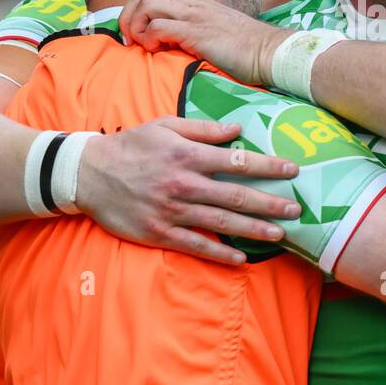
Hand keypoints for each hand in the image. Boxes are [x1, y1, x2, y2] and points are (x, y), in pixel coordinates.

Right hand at [75, 115, 301, 264]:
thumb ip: (203, 129)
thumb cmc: (132, 145)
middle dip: (270, 203)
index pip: (238, 162)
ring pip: (221, 223)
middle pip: (236, 196)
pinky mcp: (159, 233)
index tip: (293, 170)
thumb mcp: (166, 125)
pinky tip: (241, 258)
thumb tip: (238, 130)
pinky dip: (219, 254)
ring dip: (253, 230)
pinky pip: (195, 245)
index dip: (269, 167)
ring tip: (279, 234)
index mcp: (188, 155)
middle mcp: (184, 184)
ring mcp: (172, 211)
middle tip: (296, 209)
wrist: (89, 174)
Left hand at [118, 0, 290, 84]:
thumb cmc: (245, 46)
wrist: (269, 51)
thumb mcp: (216, 28)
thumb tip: (172, 37)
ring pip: (148, 4)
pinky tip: (158, 50)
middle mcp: (193, 3)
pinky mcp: (198, 33)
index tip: (136, 31)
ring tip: (144, 44)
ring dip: (137, 24)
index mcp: (195, 1)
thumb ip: (195, 26)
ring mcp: (195, 16)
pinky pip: (160, 26)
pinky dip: (150, 38)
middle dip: (129, 15)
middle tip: (132, 39)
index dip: (136, 6)